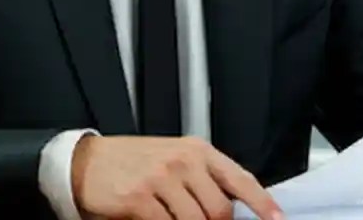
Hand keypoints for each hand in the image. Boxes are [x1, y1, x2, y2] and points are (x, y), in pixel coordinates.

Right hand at [71, 135, 283, 219]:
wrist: (85, 162)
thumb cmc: (133, 162)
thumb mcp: (174, 159)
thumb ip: (203, 178)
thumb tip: (232, 208)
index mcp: (198, 151)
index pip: (240, 179)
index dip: (262, 203)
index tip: (277, 219)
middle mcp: (184, 162)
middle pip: (220, 210)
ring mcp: (161, 180)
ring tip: (174, 219)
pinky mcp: (139, 200)